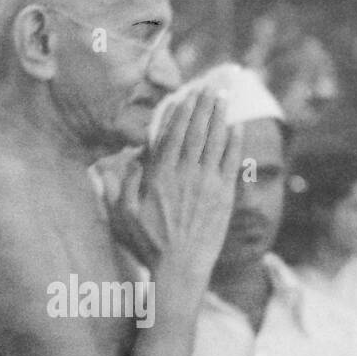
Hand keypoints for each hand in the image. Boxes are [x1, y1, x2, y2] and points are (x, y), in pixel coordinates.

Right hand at [107, 89, 242, 272]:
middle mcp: (185, 174)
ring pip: (215, 141)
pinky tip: (236, 126)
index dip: (181, 112)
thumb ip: (120, 186)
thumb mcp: (123, 216)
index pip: (172, 134)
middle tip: (209, 86)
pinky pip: (230, 161)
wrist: (180, 269)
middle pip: (196, 131)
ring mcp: (207, 183)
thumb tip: (129, 159)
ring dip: (219, 116)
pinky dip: (234, 141)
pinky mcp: (224, 196)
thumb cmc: (149, 245)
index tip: (186, 96)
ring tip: (223, 97)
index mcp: (160, 176)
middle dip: (203, 106)